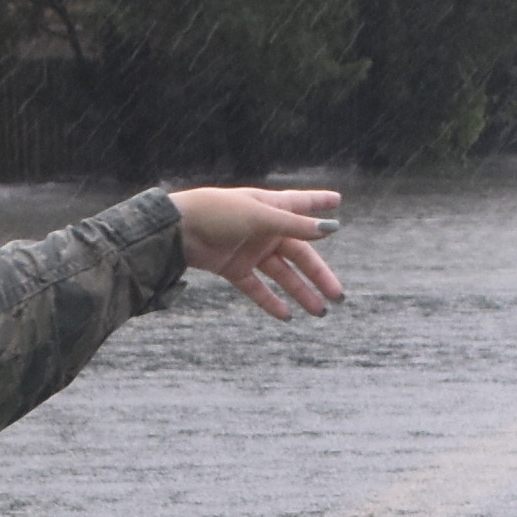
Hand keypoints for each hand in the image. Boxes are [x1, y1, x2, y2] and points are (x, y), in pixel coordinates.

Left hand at [176, 183, 347, 317]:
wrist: (178, 229)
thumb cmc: (218, 213)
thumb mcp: (260, 217)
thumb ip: (295, 225)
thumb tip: (331, 228)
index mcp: (271, 208)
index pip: (302, 205)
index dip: (319, 203)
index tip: (338, 200)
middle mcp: (264, 229)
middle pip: (299, 254)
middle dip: (319, 274)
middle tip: (338, 294)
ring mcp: (250, 250)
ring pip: (282, 275)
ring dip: (300, 292)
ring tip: (319, 311)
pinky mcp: (235, 269)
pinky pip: (258, 288)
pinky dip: (271, 302)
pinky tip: (287, 316)